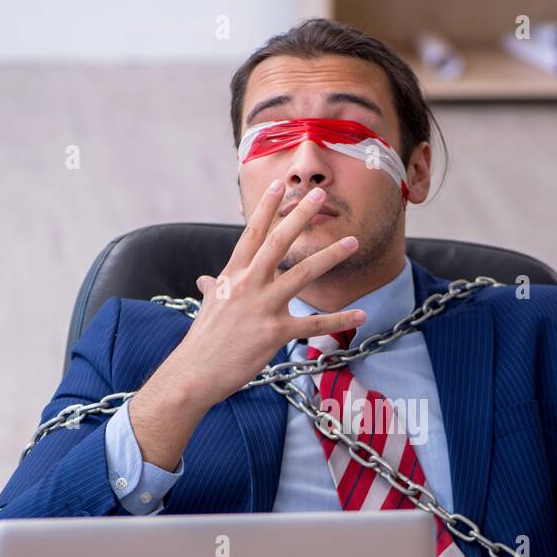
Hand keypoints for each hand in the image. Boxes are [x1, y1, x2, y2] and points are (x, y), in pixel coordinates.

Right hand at [149, 180, 365, 412]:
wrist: (195, 372)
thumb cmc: (203, 341)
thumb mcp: (208, 307)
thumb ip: (212, 289)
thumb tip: (203, 280)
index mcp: (232, 275)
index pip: (252, 234)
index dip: (267, 208)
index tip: (279, 185)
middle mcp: (248, 285)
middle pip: (279, 242)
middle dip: (301, 216)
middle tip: (320, 195)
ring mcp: (263, 307)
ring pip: (302, 274)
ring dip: (331, 256)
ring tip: (353, 241)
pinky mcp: (275, 333)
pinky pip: (313, 324)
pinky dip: (339, 320)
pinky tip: (360, 314)